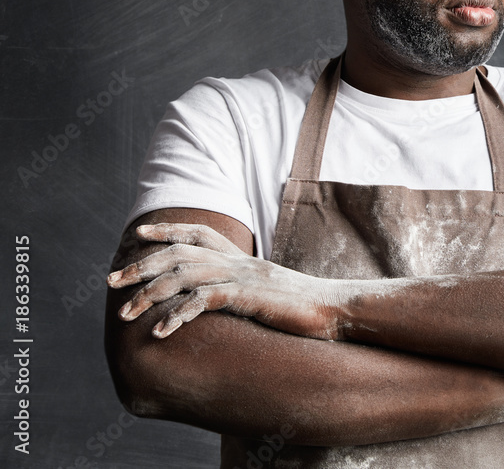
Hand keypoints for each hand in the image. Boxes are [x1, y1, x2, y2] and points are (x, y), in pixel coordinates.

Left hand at [107, 223, 334, 340]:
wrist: (334, 309)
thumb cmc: (305, 307)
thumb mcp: (270, 293)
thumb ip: (247, 288)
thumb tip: (228, 299)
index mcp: (243, 257)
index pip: (199, 232)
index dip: (167, 230)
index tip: (138, 234)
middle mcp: (239, 261)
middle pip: (179, 251)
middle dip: (141, 265)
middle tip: (110, 280)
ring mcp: (242, 276)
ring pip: (184, 274)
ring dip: (149, 294)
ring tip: (124, 313)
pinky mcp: (247, 296)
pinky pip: (204, 300)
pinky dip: (177, 316)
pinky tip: (160, 332)